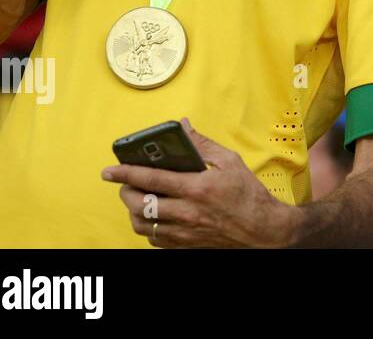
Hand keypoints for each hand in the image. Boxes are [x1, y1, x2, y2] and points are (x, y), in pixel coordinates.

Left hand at [101, 118, 295, 247]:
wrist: (262, 229)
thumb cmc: (248, 194)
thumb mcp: (230, 162)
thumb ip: (203, 145)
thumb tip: (183, 128)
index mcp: (197, 188)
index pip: (151, 180)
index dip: (126, 173)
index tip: (110, 170)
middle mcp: (187, 212)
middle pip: (139, 204)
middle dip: (126, 192)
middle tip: (125, 184)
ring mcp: (184, 231)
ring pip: (142, 224)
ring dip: (133, 210)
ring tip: (137, 199)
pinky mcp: (185, 244)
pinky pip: (153, 238)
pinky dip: (147, 226)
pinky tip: (154, 216)